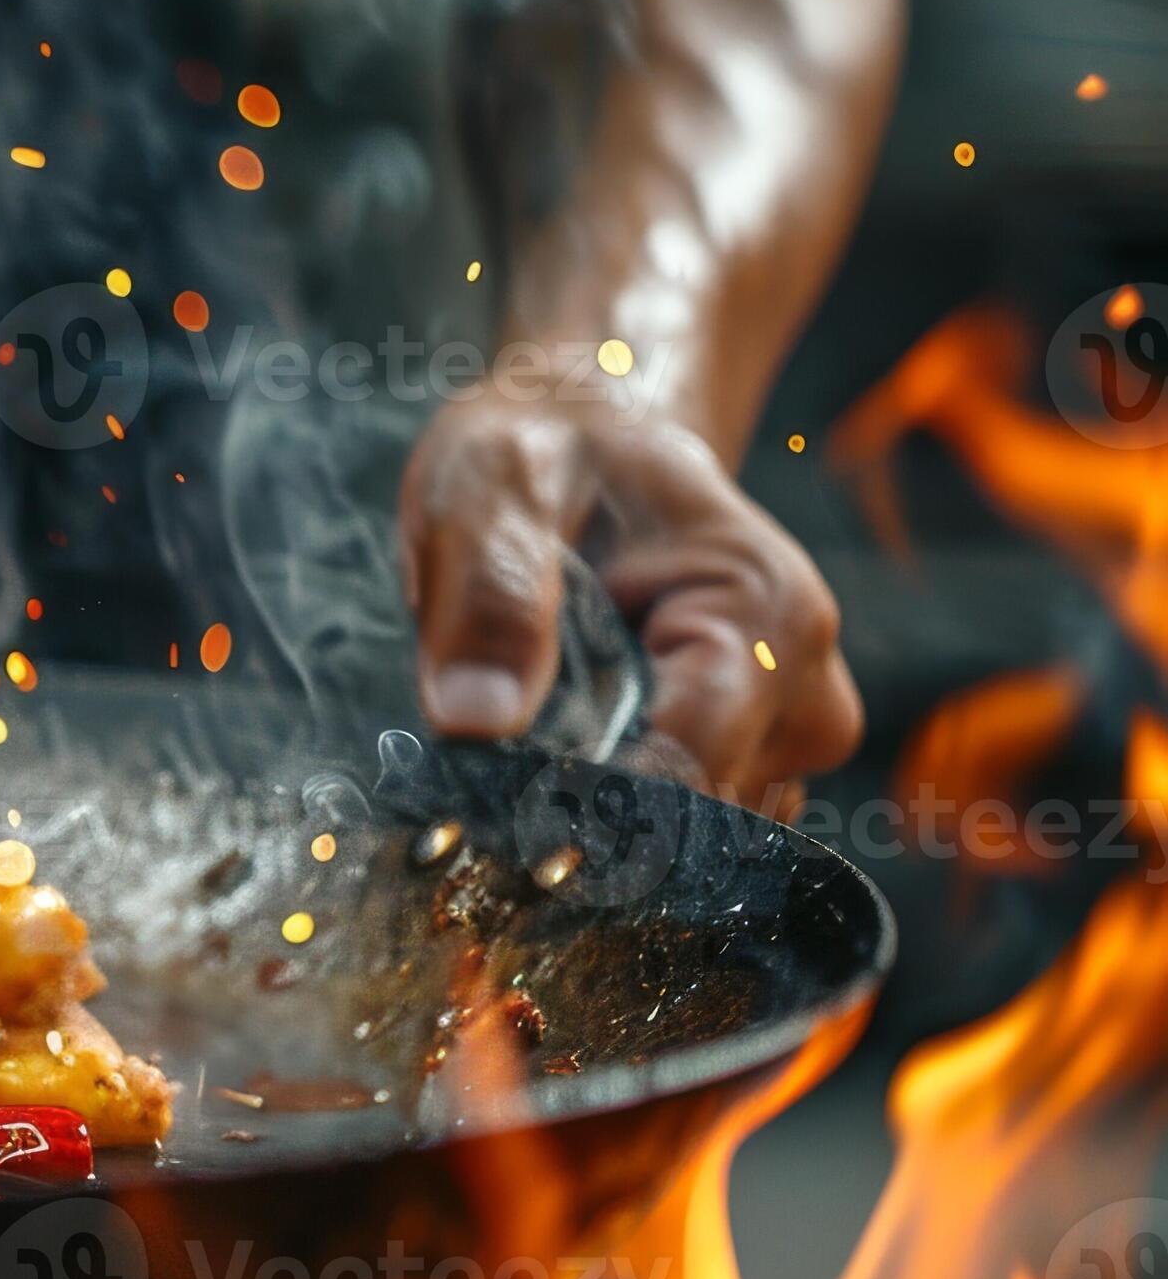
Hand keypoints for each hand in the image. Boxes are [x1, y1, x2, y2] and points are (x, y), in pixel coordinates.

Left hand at [398, 398, 861, 810]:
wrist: (592, 436)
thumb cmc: (546, 455)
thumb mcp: (491, 488)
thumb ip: (489, 593)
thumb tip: (476, 721)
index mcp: (762, 614)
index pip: (685, 773)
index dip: (586, 819)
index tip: (496, 830)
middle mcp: (802, 686)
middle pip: (693, 823)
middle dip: (586, 824)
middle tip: (483, 790)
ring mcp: (787, 733)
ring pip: (691, 841)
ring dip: (599, 826)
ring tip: (518, 757)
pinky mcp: (752, 760)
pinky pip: (687, 830)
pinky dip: (616, 822)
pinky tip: (553, 771)